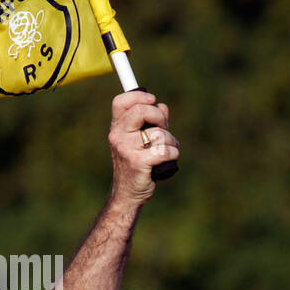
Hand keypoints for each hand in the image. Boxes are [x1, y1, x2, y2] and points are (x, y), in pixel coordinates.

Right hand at [107, 91, 178, 206]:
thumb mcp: (138, 141)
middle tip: (163, 128)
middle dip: (160, 117)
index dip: (139, 96)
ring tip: (167, 150)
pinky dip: (173, 154)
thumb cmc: (136, 164)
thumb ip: (149, 122)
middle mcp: (118, 136)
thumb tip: (162, 106)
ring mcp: (127, 149)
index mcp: (116, 128)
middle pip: (142, 111)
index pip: (121, 102)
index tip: (152, 101)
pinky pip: (165, 150)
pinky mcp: (139, 162)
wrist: (127, 194)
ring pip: (160, 133)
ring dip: (171, 141)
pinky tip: (168, 160)